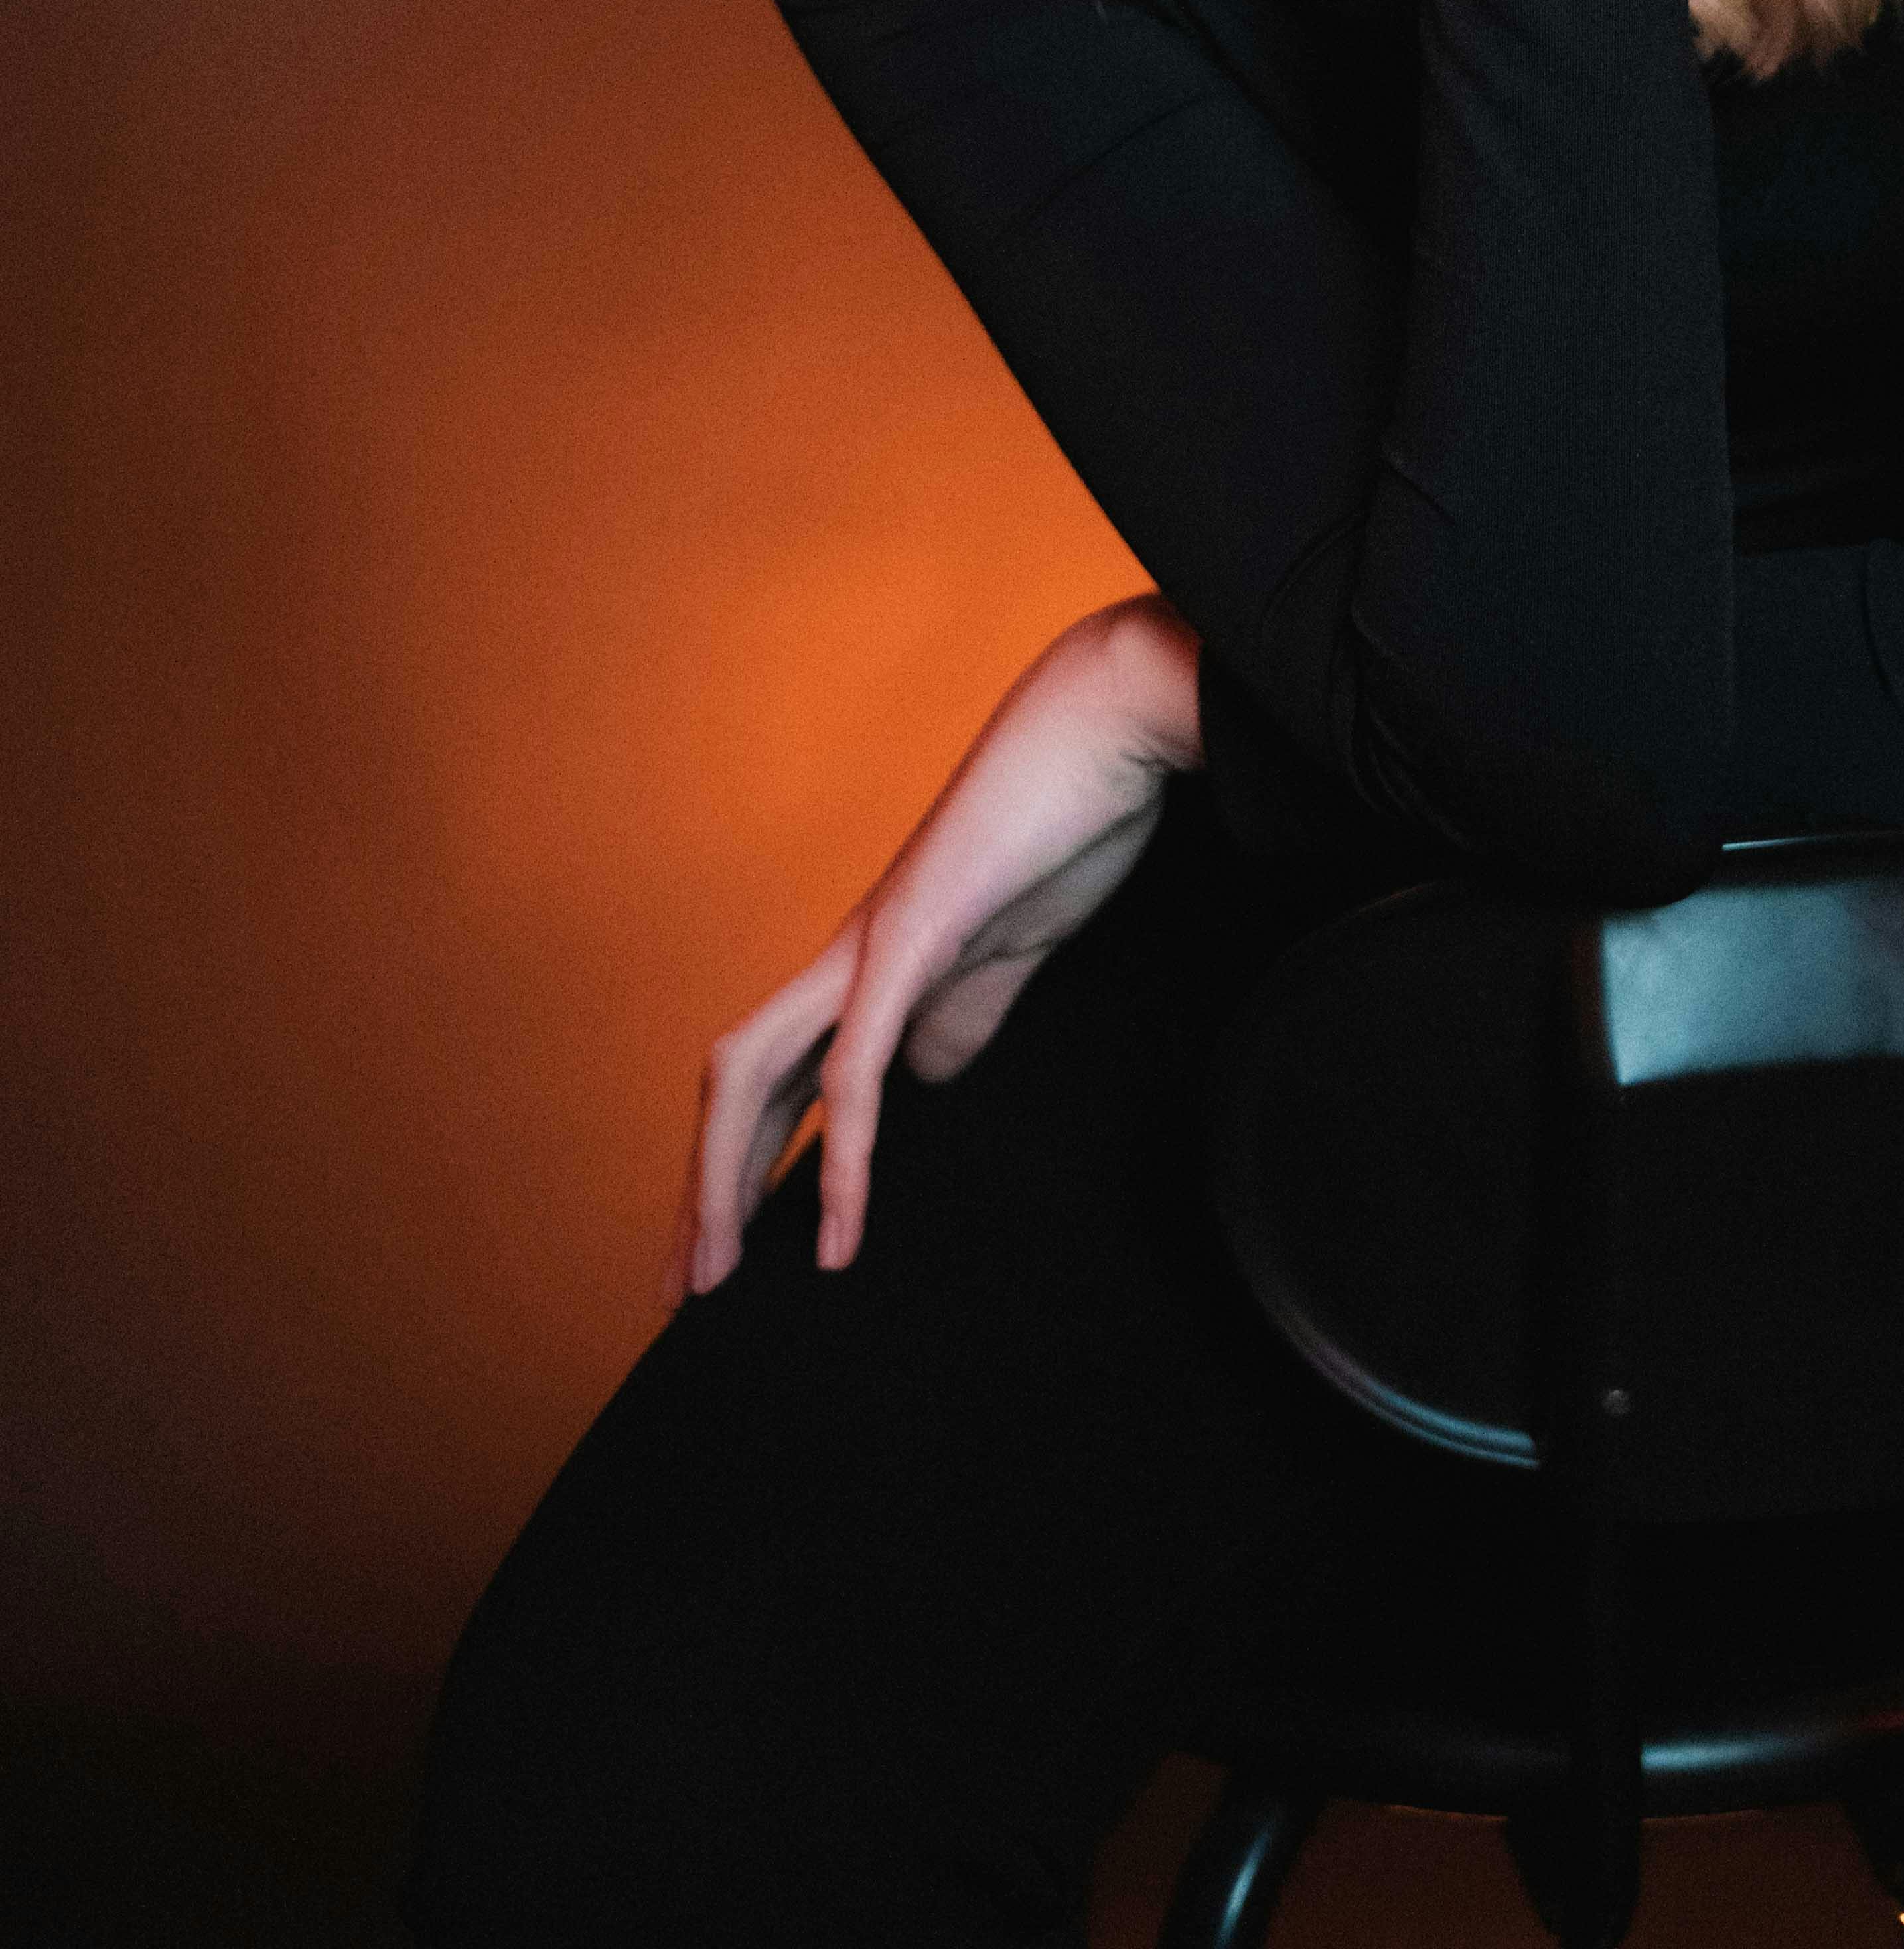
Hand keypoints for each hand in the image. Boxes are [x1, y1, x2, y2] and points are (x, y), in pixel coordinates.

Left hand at [666, 595, 1200, 1303]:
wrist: (1106, 728)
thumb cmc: (1065, 824)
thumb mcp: (1008, 948)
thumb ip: (959, 1013)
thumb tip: (922, 1080)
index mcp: (873, 959)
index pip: (776, 1072)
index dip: (740, 1161)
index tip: (722, 1249)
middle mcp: (848, 952)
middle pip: (733, 1076)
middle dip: (699, 1187)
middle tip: (681, 1292)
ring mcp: (872, 941)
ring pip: (752, 1067)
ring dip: (722, 1177)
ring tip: (712, 1270)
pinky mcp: (912, 936)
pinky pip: (854, 1065)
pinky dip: (842, 1157)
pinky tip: (838, 1232)